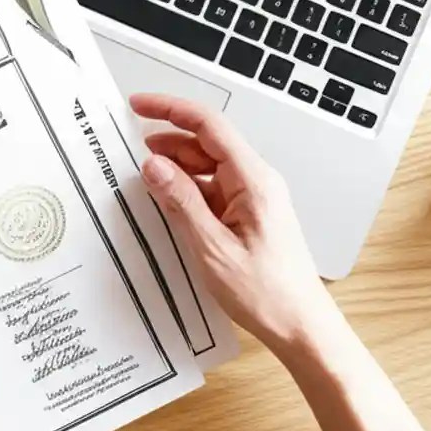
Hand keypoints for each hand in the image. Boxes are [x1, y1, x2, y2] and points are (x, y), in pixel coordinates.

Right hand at [129, 94, 337, 352]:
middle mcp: (256, 182)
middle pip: (207, 143)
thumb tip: (154, 165)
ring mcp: (253, 198)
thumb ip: (180, 201)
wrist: (300, 325)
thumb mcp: (211, 248)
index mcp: (254, 181)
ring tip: (143, 176)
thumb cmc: (267, 292)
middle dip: (167, 139)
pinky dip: (187, 190)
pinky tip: (166, 200)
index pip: (209, 126)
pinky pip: (212, 190)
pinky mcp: (248, 215)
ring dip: (175, 166)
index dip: (171, 110)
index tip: (139, 105)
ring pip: (208, 166)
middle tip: (130, 146)